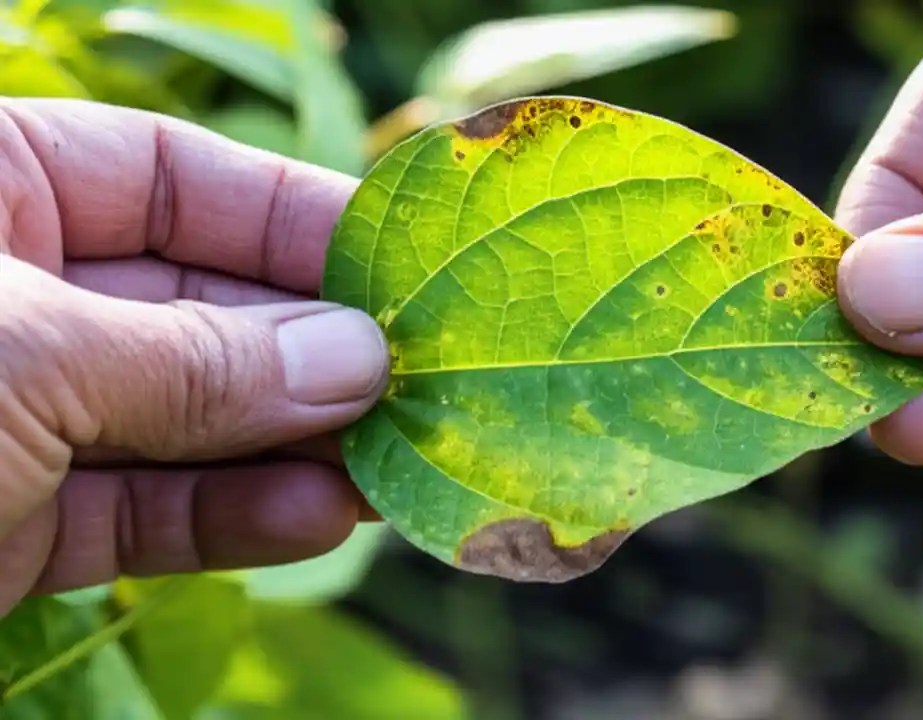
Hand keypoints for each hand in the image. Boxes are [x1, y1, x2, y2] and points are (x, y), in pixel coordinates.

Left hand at [0, 99, 387, 615]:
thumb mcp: (14, 358)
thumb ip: (196, 361)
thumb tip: (356, 357)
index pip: (169, 176)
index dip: (294, 217)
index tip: (402, 266)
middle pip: (194, 302)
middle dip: (308, 347)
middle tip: (421, 381)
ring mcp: (3, 414)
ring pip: (184, 416)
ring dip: (291, 440)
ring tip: (392, 458)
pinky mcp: (0, 524)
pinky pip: (143, 507)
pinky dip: (233, 517)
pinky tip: (318, 513)